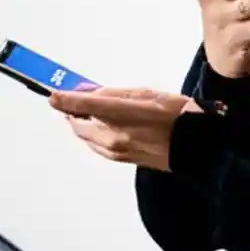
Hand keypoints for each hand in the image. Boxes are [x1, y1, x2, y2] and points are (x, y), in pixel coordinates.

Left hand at [48, 87, 199, 171]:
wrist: (196, 146)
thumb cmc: (177, 116)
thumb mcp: (144, 93)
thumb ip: (111, 93)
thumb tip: (88, 91)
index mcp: (120, 114)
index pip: (80, 105)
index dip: (62, 99)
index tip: (52, 94)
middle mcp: (114, 135)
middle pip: (77, 123)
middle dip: (72, 111)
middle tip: (73, 99)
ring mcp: (116, 150)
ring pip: (84, 135)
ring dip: (82, 123)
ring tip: (90, 111)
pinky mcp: (120, 159)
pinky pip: (96, 145)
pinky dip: (92, 134)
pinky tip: (101, 125)